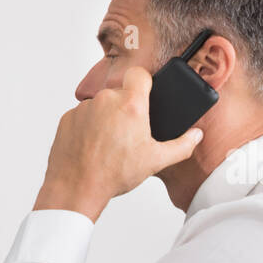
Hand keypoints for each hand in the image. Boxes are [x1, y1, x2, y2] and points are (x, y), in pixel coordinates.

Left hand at [35, 67, 203, 220]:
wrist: (76, 188)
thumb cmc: (113, 174)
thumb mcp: (155, 161)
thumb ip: (181, 146)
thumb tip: (196, 136)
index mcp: (130, 105)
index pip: (138, 73)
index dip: (143, 82)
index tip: (144, 93)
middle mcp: (105, 100)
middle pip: (119, 93)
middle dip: (125, 108)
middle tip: (128, 133)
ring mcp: (83, 108)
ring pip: (99, 106)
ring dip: (105, 118)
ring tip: (108, 144)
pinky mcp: (67, 119)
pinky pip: (81, 117)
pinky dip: (87, 127)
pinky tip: (91, 146)